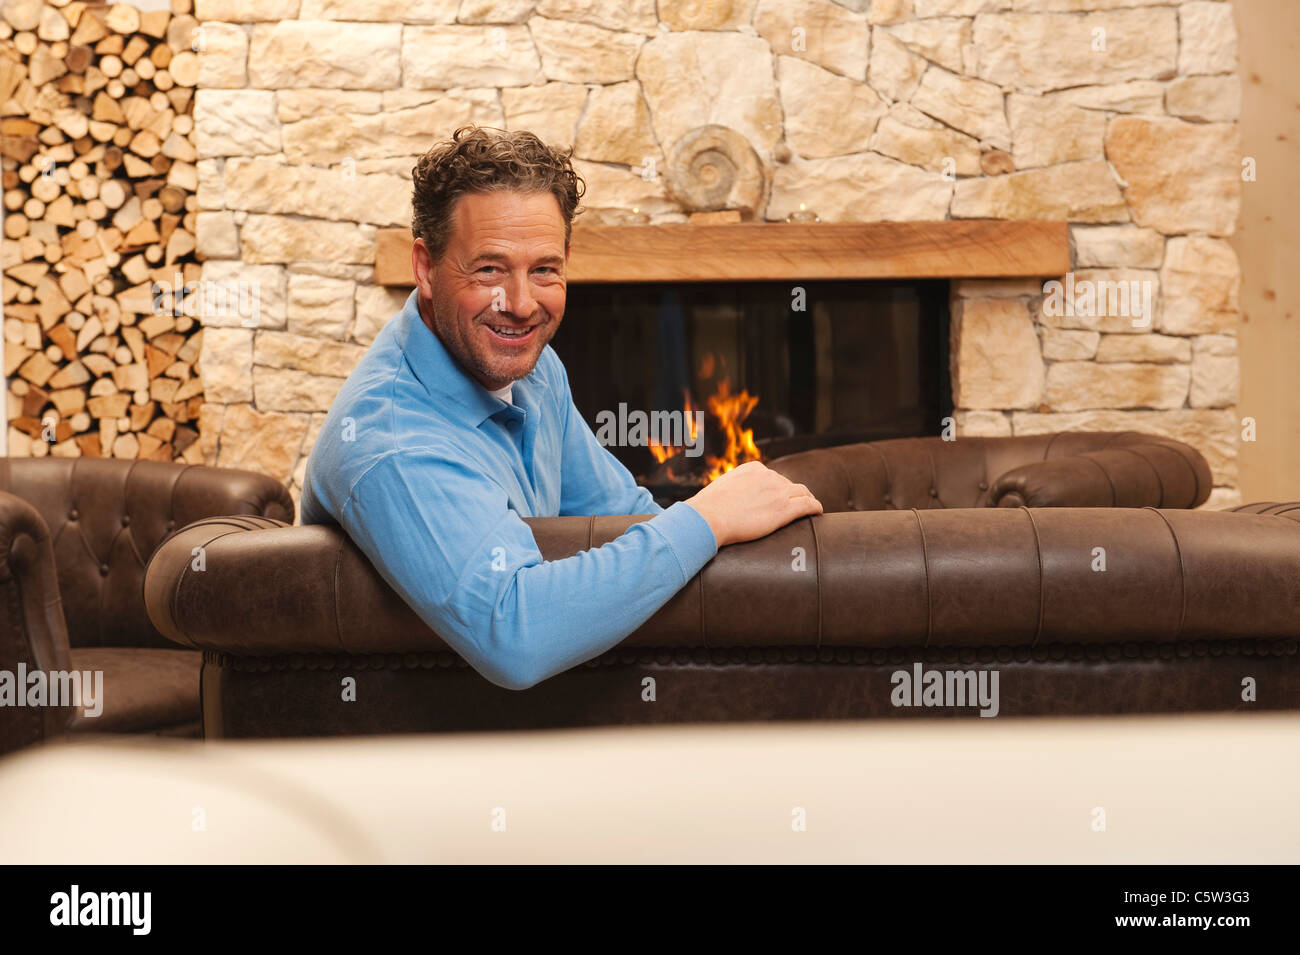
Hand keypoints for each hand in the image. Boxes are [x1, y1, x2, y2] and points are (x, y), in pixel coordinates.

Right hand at [685, 460, 822, 547]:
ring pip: (802, 492)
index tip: (782, 495)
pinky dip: (816, 507)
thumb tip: (725, 499)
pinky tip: (819, 512)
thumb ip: (731, 489)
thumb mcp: (720, 489)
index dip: (780, 487)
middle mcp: (767, 476)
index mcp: (753, 469)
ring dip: (808, 499)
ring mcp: (777, 492)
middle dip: (793, 494)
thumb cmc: (707, 509)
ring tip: (812, 507)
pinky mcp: (783, 510)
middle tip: (798, 504)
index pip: (774, 476)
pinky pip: (808, 505)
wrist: (707, 518)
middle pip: (789, 484)